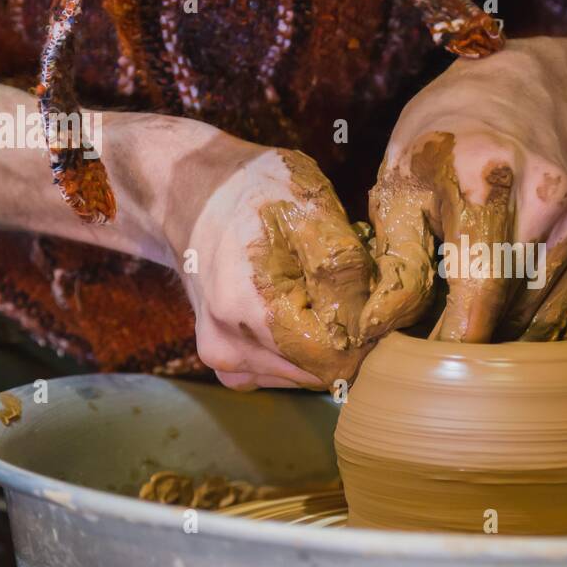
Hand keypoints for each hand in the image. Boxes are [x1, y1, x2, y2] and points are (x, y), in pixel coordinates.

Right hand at [136, 117, 374, 389]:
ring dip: (322, 341)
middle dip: (344, 337)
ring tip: (316, 292)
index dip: (363, 330)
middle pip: (319, 371)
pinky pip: (283, 372)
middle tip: (345, 289)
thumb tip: (374, 316)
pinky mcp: (226, 364)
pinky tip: (297, 309)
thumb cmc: (254, 192)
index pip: (333, 358)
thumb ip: (345, 262)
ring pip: (304, 374)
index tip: (368, 297)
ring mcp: (223, 362)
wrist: (193, 194)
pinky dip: (300, 347)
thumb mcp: (309, 207)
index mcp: (249, 312)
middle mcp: (229, 350)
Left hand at [361, 44, 566, 342]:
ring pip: (527, 314)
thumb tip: (381, 329)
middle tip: (428, 365)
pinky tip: (489, 326)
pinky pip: (553, 310)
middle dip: (461, 345)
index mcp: (477, 172)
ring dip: (488, 339)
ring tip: (451, 338)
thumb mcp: (398, 180)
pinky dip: (518, 329)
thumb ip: (394, 253)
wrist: (515, 101)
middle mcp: (536, 192)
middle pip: (502, 304)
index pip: (473, 283)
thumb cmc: (439, 146)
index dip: (445, 337)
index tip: (416, 363)